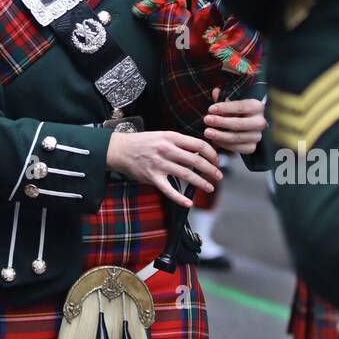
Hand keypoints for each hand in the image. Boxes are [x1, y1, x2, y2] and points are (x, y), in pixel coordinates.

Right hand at [105, 130, 221, 208]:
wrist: (120, 149)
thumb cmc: (143, 142)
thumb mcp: (163, 136)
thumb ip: (180, 143)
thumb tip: (199, 153)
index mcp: (171, 137)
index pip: (198, 145)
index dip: (211, 154)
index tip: (216, 160)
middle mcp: (166, 150)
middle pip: (196, 161)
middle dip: (211, 170)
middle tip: (218, 176)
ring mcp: (159, 164)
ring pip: (186, 175)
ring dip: (201, 183)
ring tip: (210, 187)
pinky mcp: (152, 177)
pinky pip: (169, 190)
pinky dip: (180, 198)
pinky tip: (189, 202)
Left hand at [203, 88, 265, 154]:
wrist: (245, 125)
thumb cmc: (236, 111)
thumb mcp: (231, 102)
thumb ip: (223, 97)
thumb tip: (216, 92)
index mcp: (257, 107)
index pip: (241, 107)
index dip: (225, 108)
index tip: (210, 109)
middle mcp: (260, 122)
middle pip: (239, 124)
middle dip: (221, 122)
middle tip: (207, 120)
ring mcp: (257, 136)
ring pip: (237, 137)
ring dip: (220, 135)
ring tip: (207, 132)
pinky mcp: (252, 147)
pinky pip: (237, 148)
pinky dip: (224, 144)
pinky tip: (215, 140)